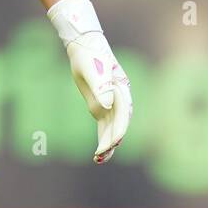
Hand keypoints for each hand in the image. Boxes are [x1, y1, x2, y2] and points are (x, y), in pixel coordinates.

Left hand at [48, 0, 132, 163]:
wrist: (84, 47)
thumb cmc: (89, 55)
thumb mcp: (92, 69)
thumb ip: (100, 86)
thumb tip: (107, 105)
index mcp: (121, 89)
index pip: (123, 114)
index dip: (118, 130)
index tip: (112, 143)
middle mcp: (119, 98)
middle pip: (119, 124)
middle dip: (111, 141)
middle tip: (100, 155)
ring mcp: (111, 104)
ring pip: (112, 129)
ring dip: (108, 145)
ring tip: (99, 159)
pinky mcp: (101, 107)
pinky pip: (104, 127)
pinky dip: (102, 140)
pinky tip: (98, 155)